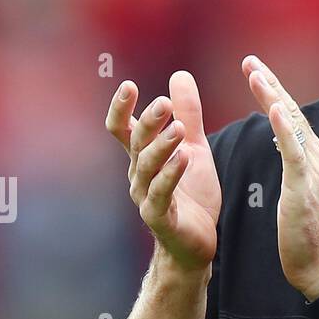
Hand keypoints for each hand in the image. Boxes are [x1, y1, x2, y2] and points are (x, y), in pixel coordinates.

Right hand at [105, 70, 220, 272]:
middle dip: (149, 122)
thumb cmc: (191, 195)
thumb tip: (180, 74)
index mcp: (143, 157)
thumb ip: (188, 114)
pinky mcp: (160, 218)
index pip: (123, 129)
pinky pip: (161, 194)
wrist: (196, 243)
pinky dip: (171, 174)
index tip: (129, 86)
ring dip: (162, 146)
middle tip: (164, 103)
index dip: (121, 108)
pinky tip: (183, 158)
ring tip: (179, 129)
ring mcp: (146, 197)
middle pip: (137, 143)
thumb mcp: (194, 148)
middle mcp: (138, 175)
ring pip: (148, 167)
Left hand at [241, 55, 318, 298]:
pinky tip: (275, 108)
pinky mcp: (305, 187)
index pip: (290, 119)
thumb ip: (294, 169)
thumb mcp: (298, 195)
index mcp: (311, 160)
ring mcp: (312, 171)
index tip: (255, 71)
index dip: (273, 93)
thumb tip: (285, 150)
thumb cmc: (308, 238)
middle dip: (271, 85)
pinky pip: (294, 152)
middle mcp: (316, 159)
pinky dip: (285, 128)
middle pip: (291, 113)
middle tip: (250, 61)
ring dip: (274, 96)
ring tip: (255, 73)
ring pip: (292, 125)